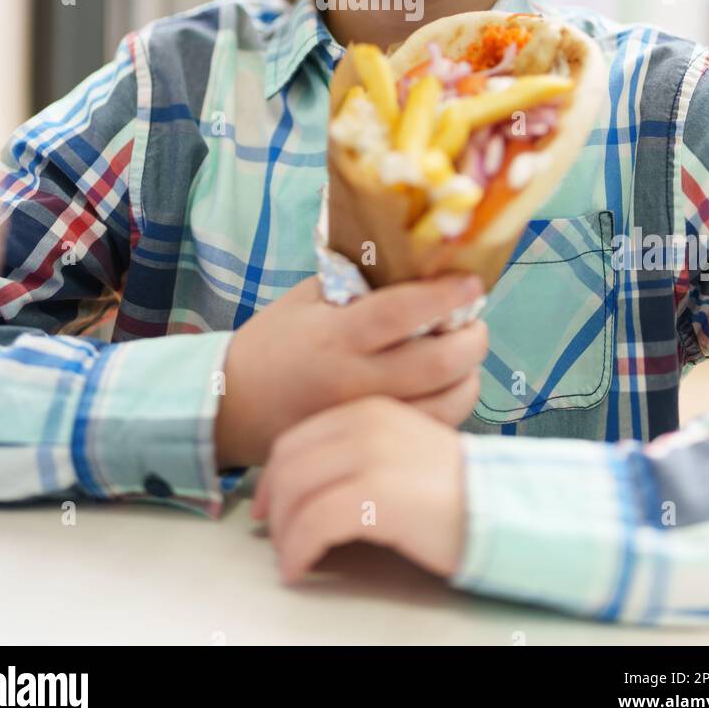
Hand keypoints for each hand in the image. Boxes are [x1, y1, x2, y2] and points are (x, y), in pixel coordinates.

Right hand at [215, 272, 486, 467]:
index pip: (401, 313)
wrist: (232, 405)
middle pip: (436, 365)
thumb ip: (358, 283)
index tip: (473, 282)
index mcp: (336, 336)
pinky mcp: (368, 444)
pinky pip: (426, 432)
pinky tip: (446, 388)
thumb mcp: (307, 299)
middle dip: (471, 341)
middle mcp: (353, 381)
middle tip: (476, 324)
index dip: (444, 296)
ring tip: (465, 357)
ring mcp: (363, 418)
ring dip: (467, 378)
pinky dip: (449, 409)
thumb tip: (416, 263)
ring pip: (442, 407)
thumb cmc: (273, 343)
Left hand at [251, 396, 467, 581]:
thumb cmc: (455, 488)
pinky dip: (298, 550)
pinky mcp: (375, 495)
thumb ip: (361, 450)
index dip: (273, 476)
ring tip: (289, 558)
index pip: (298, 438)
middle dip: (271, 504)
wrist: (501, 507)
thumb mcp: (403, 447)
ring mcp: (370, 457)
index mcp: (370, 409)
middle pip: (289, 463)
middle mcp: (365, 425)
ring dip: (283, 534)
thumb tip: (311, 482)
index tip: (268, 505)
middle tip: (272, 537)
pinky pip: (313, 523)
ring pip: (295, 493)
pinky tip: (301, 568)